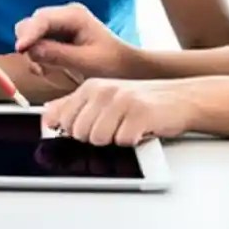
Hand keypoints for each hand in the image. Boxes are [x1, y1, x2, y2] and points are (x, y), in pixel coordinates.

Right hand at [14, 3, 140, 78]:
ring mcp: (59, 24)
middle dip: (29, 44)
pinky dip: (38, 57)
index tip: (20, 49)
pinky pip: (36, 44)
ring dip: (33, 53)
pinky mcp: (57, 36)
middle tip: (39, 67)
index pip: (42, 20)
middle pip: (31, 23)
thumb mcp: (87, 62)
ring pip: (31, 34)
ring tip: (48, 70)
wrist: (127, 68)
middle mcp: (64, 15)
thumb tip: (30, 50)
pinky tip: (50, 68)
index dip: (29, 34)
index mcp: (75, 15)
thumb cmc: (114, 64)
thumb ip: (57, 55)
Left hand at [42, 78, 189, 146]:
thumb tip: (47, 116)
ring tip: (127, 128)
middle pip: (79, 133)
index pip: (63, 119)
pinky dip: (133, 142)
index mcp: (91, 87)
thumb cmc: (143, 101)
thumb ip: (74, 106)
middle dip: (96, 137)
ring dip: (115, 140)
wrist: (181, 98)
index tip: (92, 127)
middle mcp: (104, 90)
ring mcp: (122, 100)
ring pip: (98, 139)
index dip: (75, 131)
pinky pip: (123, 141)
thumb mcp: (105, 98)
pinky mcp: (140, 113)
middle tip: (115, 127)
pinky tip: (141, 130)